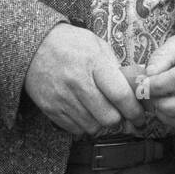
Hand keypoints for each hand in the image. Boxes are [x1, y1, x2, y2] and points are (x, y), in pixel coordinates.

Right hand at [24, 23, 144, 136]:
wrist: (33, 45)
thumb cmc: (70, 43)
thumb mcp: (97, 45)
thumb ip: (115, 68)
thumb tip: (135, 90)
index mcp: (93, 63)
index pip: (120, 95)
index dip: (134, 111)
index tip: (140, 117)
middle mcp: (77, 82)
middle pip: (109, 117)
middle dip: (119, 119)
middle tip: (120, 113)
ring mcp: (62, 98)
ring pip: (93, 127)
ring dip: (101, 123)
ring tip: (100, 110)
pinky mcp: (50, 109)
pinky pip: (76, 130)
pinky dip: (84, 125)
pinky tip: (84, 112)